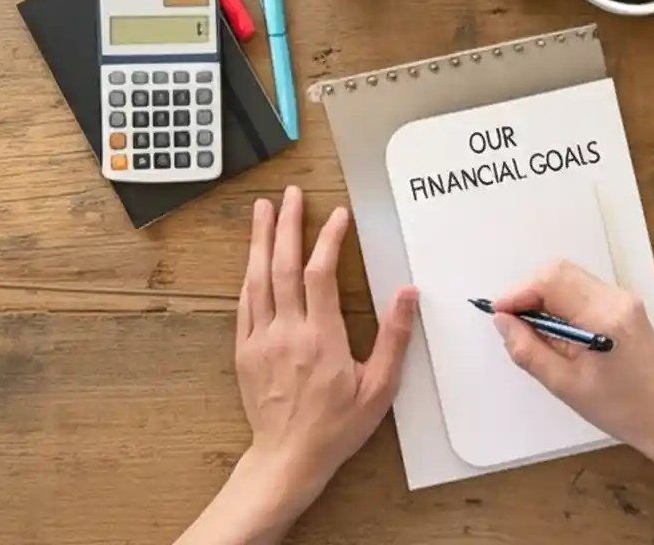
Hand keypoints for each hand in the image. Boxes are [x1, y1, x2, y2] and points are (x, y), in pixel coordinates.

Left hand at [232, 187, 417, 530]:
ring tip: (263, 210)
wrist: (288, 458)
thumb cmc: (337, 426)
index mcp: (321, 338)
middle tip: (293, 195)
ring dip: (261, 240)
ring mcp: (261, 340)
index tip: (339, 216)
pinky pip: (245, 303)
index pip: (321, 274)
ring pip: (258, 278)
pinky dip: (249, 274)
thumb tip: (408, 293)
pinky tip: (253, 258)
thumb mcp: (379, 387)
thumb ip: (394, 337)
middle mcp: (287, 332)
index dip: (329, 239)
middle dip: (288, 225)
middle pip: (284, 265)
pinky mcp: (245, 351)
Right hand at [491, 260, 653, 457]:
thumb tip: (503, 322)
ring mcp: (624, 299)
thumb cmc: (618, 409)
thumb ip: (528, 350)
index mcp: (603, 317)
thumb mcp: (564, 385)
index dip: (518, 293)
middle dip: (529, 293)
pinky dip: (562, 304)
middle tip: (514, 324)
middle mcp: (616, 298)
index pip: (551, 282)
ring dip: (545, 298)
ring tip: (536, 333)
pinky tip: (559, 334)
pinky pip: (583, 291)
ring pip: (570, 279)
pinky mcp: (625, 305)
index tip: (499, 315)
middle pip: (559, 272)